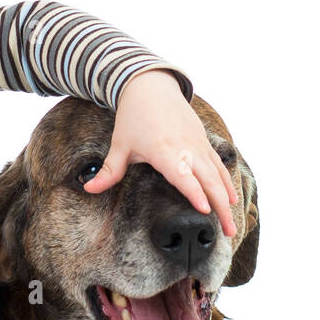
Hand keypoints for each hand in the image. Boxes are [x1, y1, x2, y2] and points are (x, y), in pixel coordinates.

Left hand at [85, 69, 237, 236]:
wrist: (151, 86)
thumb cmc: (133, 116)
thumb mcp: (120, 144)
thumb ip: (110, 171)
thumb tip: (89, 189)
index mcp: (164, 150)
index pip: (183, 175)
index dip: (194, 193)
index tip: (204, 211)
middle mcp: (186, 148)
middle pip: (208, 180)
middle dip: (220, 207)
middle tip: (227, 232)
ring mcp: (198, 144)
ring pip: (218, 174)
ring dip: (227, 199)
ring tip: (231, 224)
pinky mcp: (203, 140)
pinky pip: (219, 164)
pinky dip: (227, 182)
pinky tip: (231, 198)